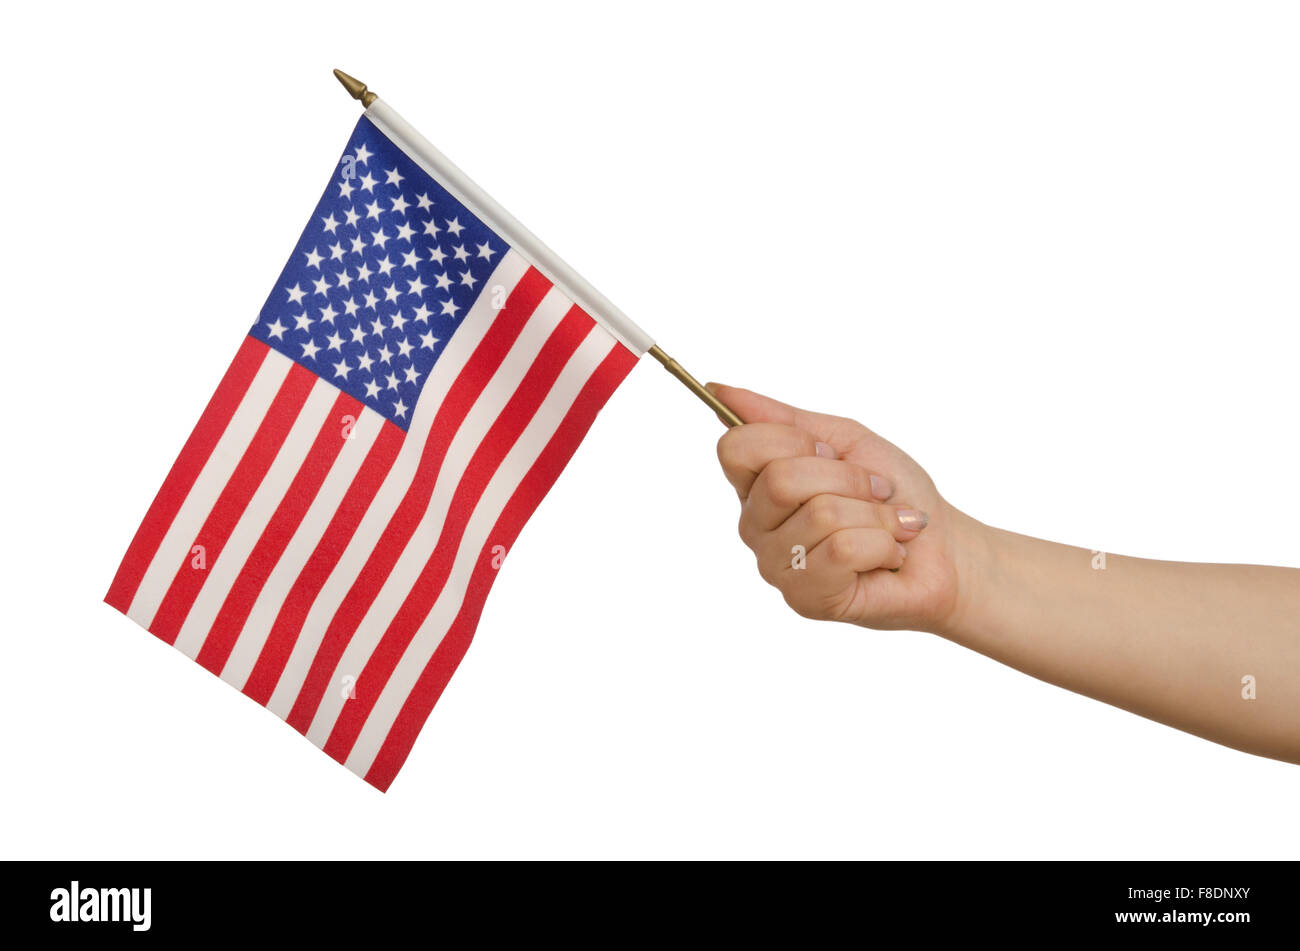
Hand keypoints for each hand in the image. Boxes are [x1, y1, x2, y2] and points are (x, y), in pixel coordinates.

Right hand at [710, 384, 977, 632]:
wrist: (943, 545)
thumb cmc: (894, 491)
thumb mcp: (842, 439)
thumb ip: (781, 418)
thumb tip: (720, 389)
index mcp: (757, 485)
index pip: (736, 448)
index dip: (791, 441)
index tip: (828, 453)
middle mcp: (756, 527)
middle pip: (780, 480)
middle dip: (847, 478)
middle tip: (874, 492)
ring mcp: (777, 566)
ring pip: (820, 515)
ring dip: (875, 515)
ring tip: (889, 528)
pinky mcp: (806, 599)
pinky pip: (842, 551)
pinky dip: (883, 544)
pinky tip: (888, 556)